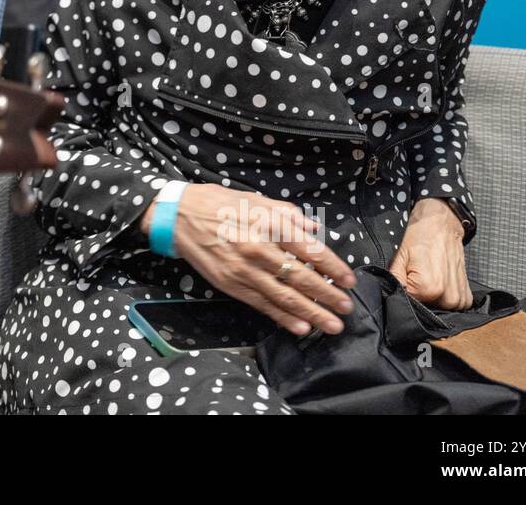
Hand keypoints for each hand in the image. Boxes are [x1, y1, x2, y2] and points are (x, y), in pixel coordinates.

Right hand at [146, 183, 356, 335]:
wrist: (177, 216)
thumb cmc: (217, 203)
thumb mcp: (254, 198)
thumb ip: (286, 213)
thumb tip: (314, 228)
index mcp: (267, 224)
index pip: (310, 250)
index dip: (334, 268)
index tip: (349, 280)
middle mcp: (258, 248)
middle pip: (301, 277)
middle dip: (328, 295)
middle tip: (347, 307)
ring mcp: (243, 269)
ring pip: (284, 296)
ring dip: (312, 313)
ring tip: (332, 325)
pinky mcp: (230, 284)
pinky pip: (262, 304)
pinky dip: (282, 318)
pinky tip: (300, 327)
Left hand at [389, 198, 472, 309]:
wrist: (441, 225)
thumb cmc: (419, 239)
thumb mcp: (399, 258)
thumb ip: (395, 281)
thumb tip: (391, 297)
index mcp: (429, 289)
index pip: (410, 305)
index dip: (404, 294)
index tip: (405, 283)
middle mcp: (447, 297)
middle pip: (426, 309)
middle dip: (419, 297)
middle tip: (417, 278)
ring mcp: (459, 298)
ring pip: (439, 309)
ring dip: (433, 298)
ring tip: (430, 278)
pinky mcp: (467, 297)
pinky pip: (453, 307)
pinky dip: (446, 298)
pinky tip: (441, 282)